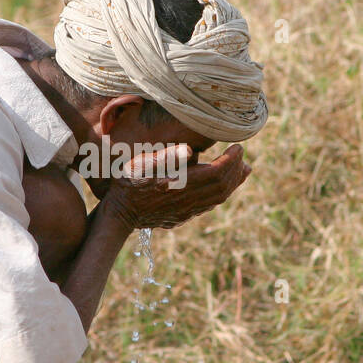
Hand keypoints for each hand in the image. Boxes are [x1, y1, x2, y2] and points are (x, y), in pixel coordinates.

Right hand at [103, 143, 251, 229]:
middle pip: (222, 186)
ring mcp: (187, 210)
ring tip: (243, 169)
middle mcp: (187, 200)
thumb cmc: (128, 182)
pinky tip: (224, 184)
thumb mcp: (141, 164)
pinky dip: (223, 192)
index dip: (231, 160)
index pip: (216, 172)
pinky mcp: (184, 216)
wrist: (119, 212)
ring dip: (233, 182)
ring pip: (219, 197)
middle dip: (235, 169)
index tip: (238, 146)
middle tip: (241, 154)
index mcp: (180, 184)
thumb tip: (190, 150)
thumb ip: (166, 156)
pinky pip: (210, 205)